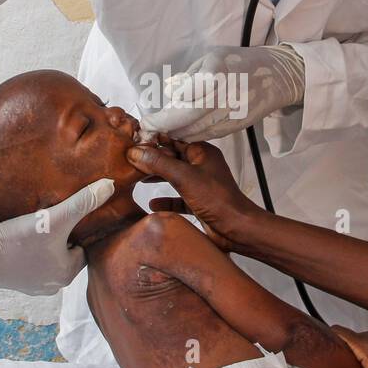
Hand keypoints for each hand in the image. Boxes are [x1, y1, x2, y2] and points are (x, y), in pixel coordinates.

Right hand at [0, 178, 114, 294]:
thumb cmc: (17, 239)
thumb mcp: (54, 218)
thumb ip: (82, 202)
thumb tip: (110, 186)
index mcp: (66, 275)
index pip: (82, 248)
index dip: (75, 231)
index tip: (64, 218)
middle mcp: (51, 286)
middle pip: (65, 253)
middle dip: (60, 238)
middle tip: (49, 220)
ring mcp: (31, 286)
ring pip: (47, 258)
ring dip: (44, 244)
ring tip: (35, 227)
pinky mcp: (13, 282)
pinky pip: (29, 263)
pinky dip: (27, 252)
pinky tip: (19, 238)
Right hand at [125, 138, 258, 249]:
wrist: (236, 229)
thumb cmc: (217, 200)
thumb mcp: (184, 177)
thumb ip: (158, 164)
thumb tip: (136, 152)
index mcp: (202, 153)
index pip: (175, 139)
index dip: (155, 138)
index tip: (135, 141)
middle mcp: (201, 166)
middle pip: (172, 158)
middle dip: (152, 159)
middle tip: (131, 159)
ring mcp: (200, 185)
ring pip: (174, 177)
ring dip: (157, 177)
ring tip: (136, 177)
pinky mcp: (198, 203)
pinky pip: (178, 198)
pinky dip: (165, 200)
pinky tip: (153, 203)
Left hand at [140, 44, 304, 140]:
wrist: (275, 76)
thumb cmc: (238, 62)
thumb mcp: (210, 58)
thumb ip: (189, 78)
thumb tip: (169, 94)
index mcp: (216, 73)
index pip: (183, 99)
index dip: (163, 113)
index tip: (147, 119)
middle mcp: (225, 95)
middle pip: (188, 118)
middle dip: (164, 126)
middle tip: (148, 129)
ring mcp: (232, 113)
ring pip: (197, 130)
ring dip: (175, 133)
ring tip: (160, 132)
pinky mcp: (237, 126)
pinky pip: (209, 135)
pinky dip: (191, 136)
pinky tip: (180, 133)